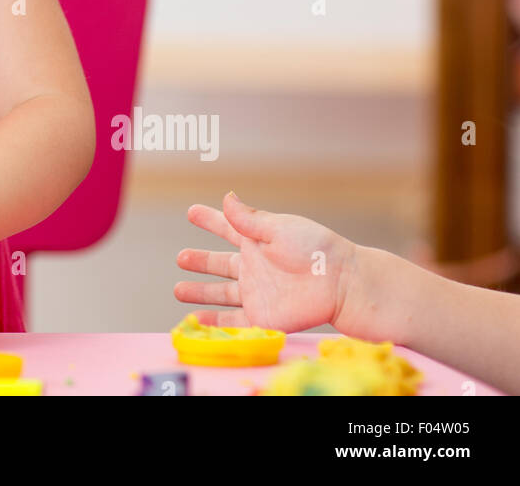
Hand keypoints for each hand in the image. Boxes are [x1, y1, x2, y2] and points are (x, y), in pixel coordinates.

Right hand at [173, 191, 358, 333]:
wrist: (340, 284)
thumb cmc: (314, 250)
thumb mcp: (277, 228)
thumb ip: (247, 218)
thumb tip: (226, 197)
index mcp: (256, 242)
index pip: (226, 228)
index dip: (209, 220)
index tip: (191, 212)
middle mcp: (253, 267)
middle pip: (219, 263)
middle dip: (199, 261)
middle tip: (181, 257)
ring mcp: (256, 293)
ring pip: (221, 293)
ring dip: (200, 292)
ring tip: (179, 290)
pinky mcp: (261, 317)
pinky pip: (233, 321)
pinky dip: (214, 321)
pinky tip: (197, 320)